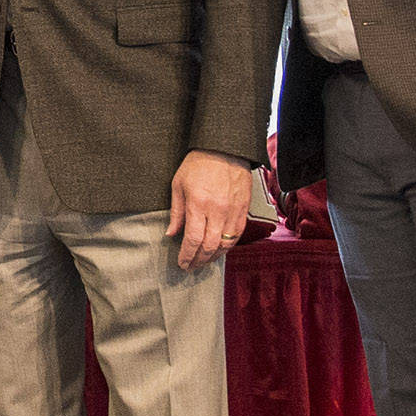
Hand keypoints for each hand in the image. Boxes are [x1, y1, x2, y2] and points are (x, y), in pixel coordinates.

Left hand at [166, 149, 250, 270]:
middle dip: (199, 260)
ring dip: (213, 257)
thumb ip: (176, 212)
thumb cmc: (199, 164)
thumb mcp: (178, 185)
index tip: (182, 263)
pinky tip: (219, 249)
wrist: (225, 148)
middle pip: (209, 247)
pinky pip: (237, 235)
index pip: (192, 239)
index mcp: (198, 204)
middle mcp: (218, 211)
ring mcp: (233, 211)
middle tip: (191, 266)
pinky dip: (227, 246)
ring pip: (225, 244)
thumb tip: (171, 234)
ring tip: (203, 261)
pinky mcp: (243, 210)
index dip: (187, 256)